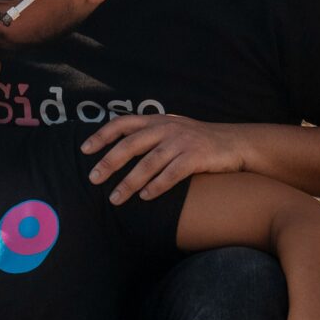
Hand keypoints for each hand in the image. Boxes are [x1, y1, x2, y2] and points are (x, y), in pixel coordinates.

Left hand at [81, 114, 242, 203]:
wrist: (234, 143)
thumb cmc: (197, 140)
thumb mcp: (172, 129)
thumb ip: (148, 134)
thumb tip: (117, 147)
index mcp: (157, 121)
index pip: (123, 123)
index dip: (102, 135)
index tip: (84, 150)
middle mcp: (166, 128)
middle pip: (131, 145)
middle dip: (109, 162)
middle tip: (93, 178)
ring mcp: (182, 142)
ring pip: (149, 163)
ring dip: (129, 182)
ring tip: (116, 198)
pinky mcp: (196, 157)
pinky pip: (172, 174)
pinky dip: (157, 186)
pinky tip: (145, 197)